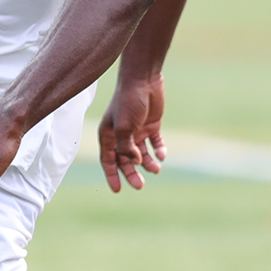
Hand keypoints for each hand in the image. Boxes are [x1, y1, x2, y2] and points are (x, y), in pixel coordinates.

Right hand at [97, 72, 164, 191]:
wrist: (144, 80)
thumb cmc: (128, 101)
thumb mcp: (124, 127)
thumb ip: (126, 147)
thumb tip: (134, 162)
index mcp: (108, 134)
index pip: (108, 159)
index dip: (112, 175)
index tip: (118, 190)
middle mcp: (121, 134)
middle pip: (125, 160)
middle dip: (132, 173)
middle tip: (140, 185)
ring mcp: (137, 130)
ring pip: (142, 154)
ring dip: (148, 163)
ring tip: (156, 169)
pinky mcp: (151, 125)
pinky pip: (155, 143)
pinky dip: (158, 150)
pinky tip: (162, 155)